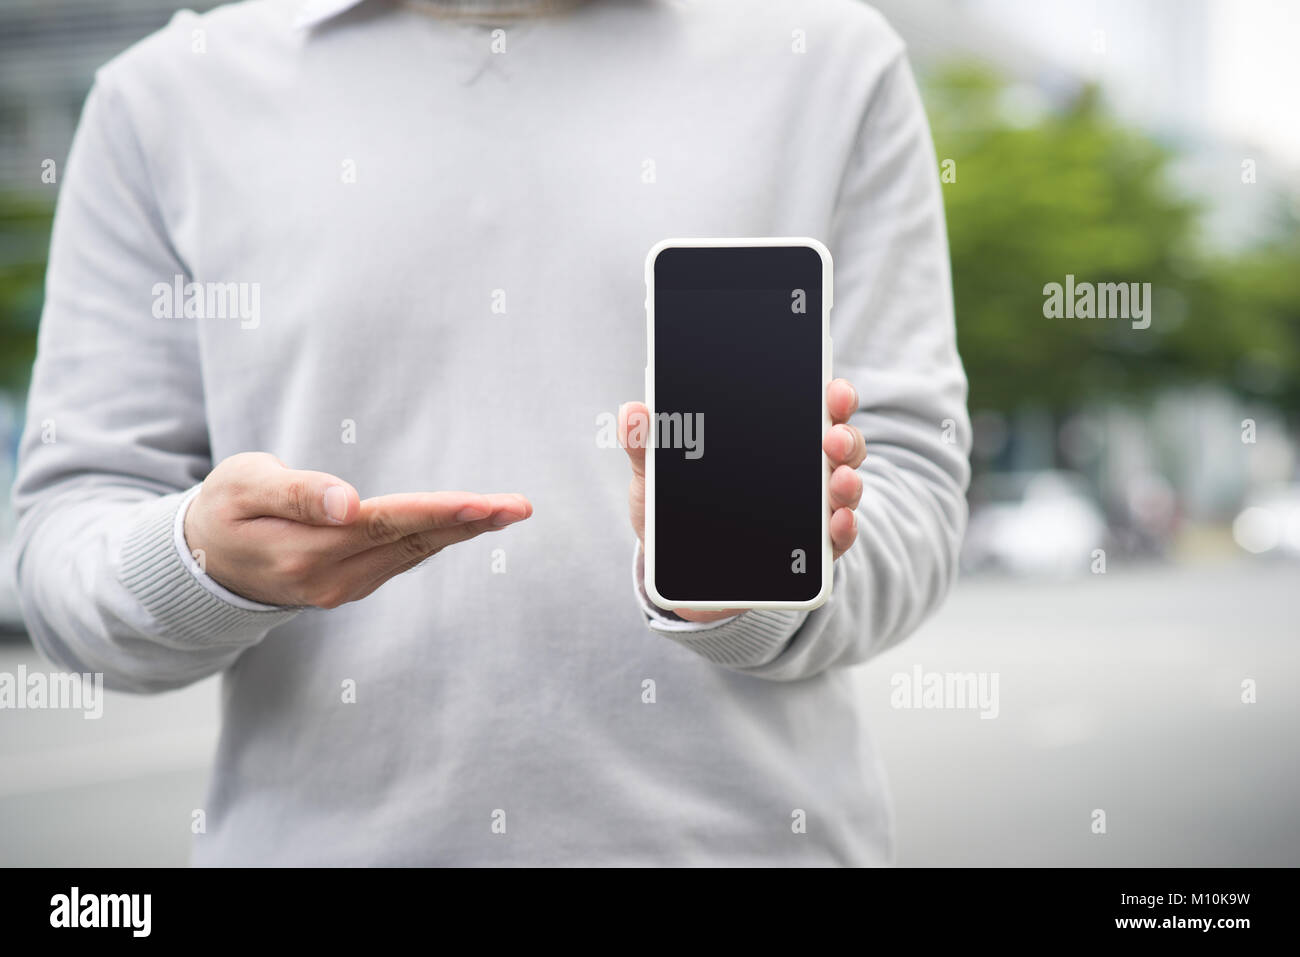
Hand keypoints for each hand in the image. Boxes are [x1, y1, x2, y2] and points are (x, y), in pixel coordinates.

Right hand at [183, 452, 531, 607]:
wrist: (200, 563)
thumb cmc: (222, 508)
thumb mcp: (242, 484)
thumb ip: (296, 491)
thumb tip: (348, 502)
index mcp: (305, 550)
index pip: (386, 524)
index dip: (439, 512)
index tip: (486, 504)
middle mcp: (330, 578)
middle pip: (411, 541)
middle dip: (469, 522)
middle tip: (520, 506)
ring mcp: (341, 589)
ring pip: (412, 554)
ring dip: (462, 532)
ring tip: (508, 511)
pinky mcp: (348, 587)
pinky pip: (401, 560)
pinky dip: (436, 540)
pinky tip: (468, 524)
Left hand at [620, 378, 863, 621]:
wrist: (676, 575)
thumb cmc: (672, 513)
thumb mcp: (654, 478)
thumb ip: (645, 446)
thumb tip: (632, 412)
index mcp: (771, 440)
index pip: (811, 408)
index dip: (831, 396)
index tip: (834, 389)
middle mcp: (801, 470)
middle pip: (839, 443)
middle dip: (844, 435)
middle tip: (834, 436)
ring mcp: (811, 510)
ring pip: (844, 486)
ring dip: (849, 481)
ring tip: (840, 479)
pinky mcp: (812, 553)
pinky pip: (838, 539)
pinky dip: (844, 529)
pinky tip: (838, 522)